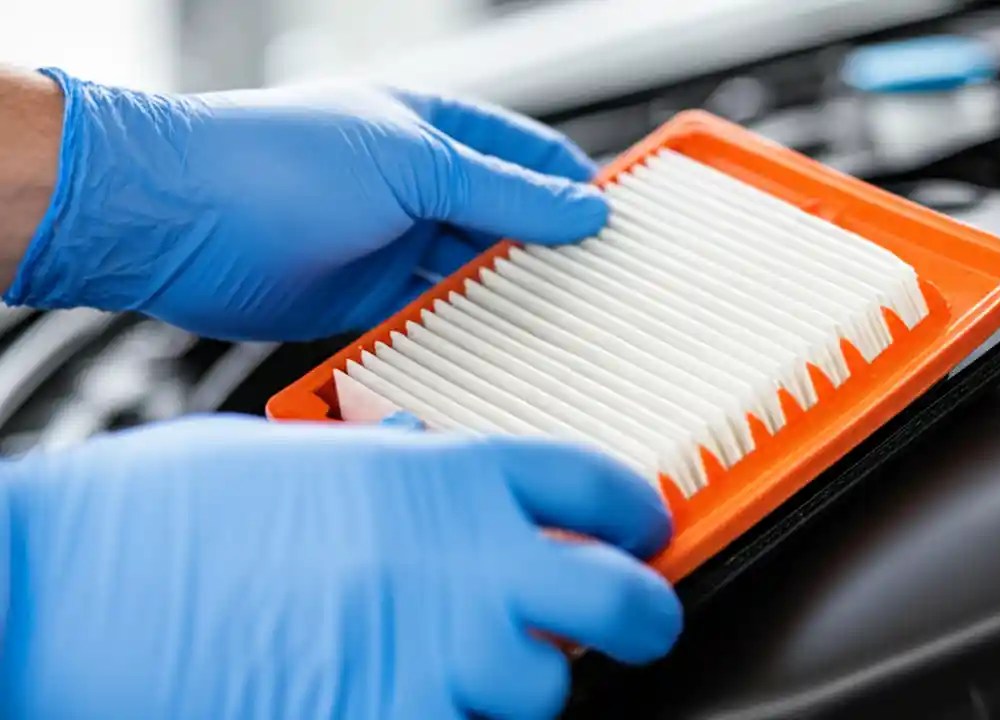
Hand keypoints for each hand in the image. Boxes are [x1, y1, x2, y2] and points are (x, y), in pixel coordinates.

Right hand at [0, 416, 680, 718]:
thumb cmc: (163, 515)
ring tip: (477, 669)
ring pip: (546, 691)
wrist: (70, 589)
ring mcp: (428, 654)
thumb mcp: (297, 457)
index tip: (645, 530)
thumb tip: (427, 457)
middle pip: (621, 598)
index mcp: (442, 473)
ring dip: (525, 684)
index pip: (597, 485)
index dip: (639, 513)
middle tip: (637, 621)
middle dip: (642, 614)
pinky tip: (422, 703)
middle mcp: (459, 560)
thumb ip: (389, 465)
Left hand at [4, 69, 606, 339]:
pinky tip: (499, 353)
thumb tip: (583, 211)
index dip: (581, 193)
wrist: (171, 218)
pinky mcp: (363, 296)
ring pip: (472, 277)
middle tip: (607, 296)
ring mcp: (390, 241)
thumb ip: (503, 195)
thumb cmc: (276, 162)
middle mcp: (417, 185)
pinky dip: (463, 335)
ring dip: (511, 300)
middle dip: (553, 256)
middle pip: (507, 224)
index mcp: (433, 130)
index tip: (628, 236)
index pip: (532, 159)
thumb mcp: (413, 166)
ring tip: (566, 332)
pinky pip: (431, 318)